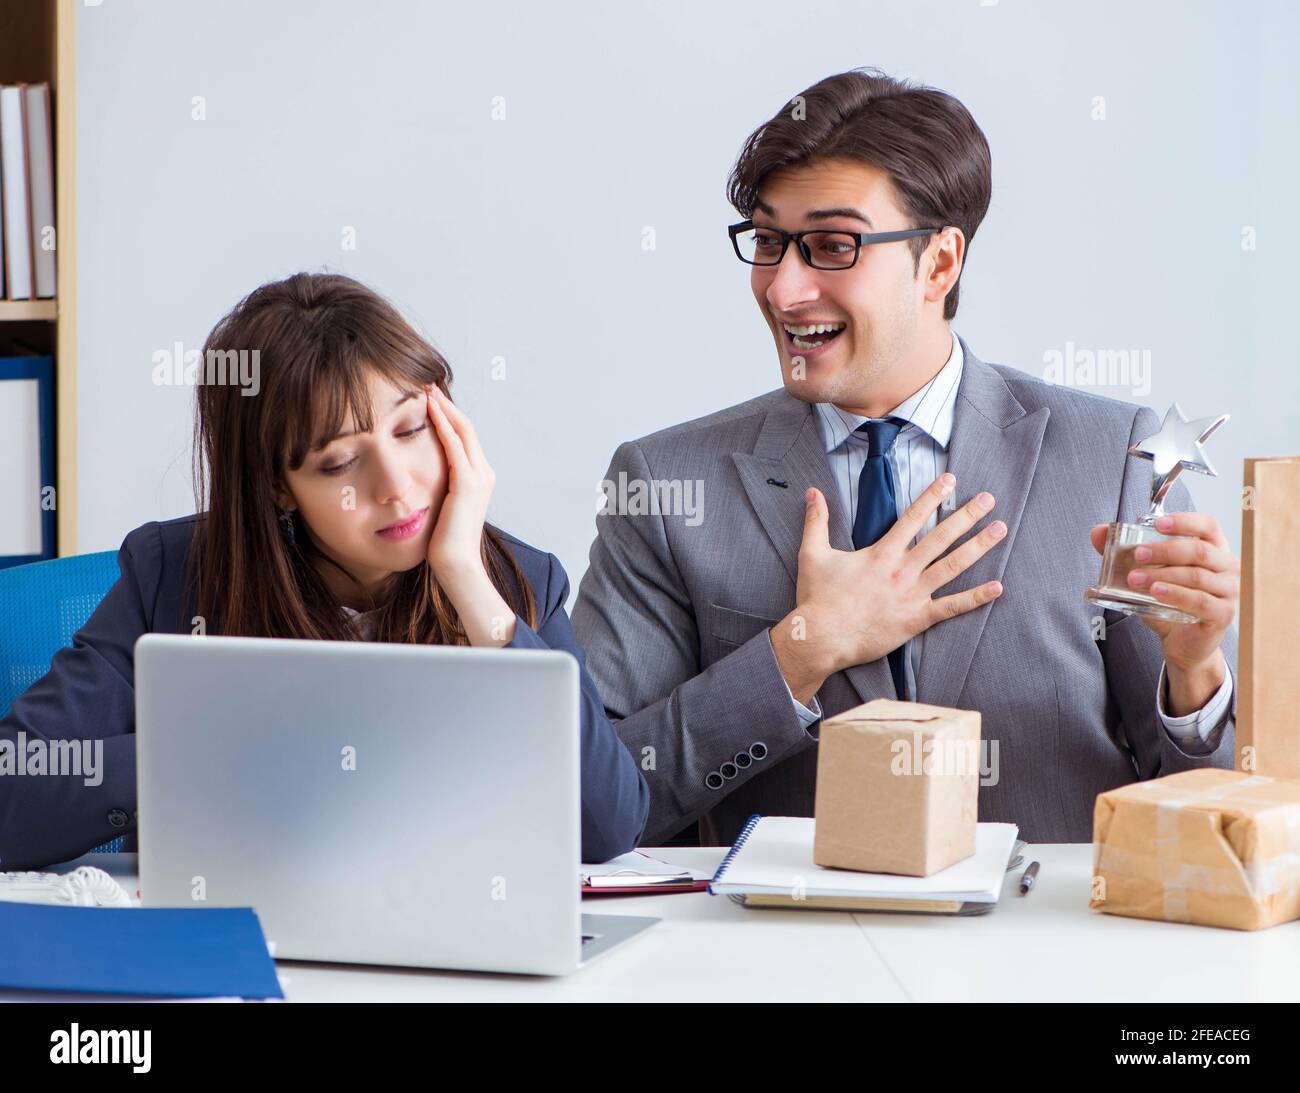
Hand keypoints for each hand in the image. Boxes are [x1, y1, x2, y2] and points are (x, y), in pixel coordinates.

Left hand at [424, 386, 513, 646]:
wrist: (456, 566)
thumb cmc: (444, 544)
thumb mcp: (441, 509)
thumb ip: (437, 490)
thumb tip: (417, 481)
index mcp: (479, 478)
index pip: (464, 437)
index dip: (447, 415)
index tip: (427, 398)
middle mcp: (484, 473)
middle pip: (466, 427)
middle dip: (445, 404)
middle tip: (425, 383)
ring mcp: (479, 477)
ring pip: (463, 430)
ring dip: (444, 407)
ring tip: (425, 388)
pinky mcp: (468, 484)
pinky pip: (455, 445)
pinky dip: (442, 423)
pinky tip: (428, 408)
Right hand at [771, 473, 1005, 701]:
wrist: (822, 637)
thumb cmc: (817, 597)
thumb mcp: (813, 553)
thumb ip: (816, 521)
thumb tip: (812, 492)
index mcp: (882, 553)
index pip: (913, 517)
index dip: (933, 496)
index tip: (951, 480)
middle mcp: (902, 570)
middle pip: (941, 537)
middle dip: (967, 515)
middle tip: (988, 499)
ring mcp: (913, 595)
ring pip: (952, 566)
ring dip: (978, 546)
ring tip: (1000, 530)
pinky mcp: (917, 619)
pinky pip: (952, 607)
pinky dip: (976, 598)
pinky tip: (997, 587)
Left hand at [1089, 512, 1237, 713]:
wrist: (1182, 642)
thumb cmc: (1170, 601)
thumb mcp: (1148, 573)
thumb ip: (1125, 552)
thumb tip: (1098, 532)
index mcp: (1214, 549)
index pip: (1208, 525)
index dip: (1185, 521)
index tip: (1158, 524)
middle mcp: (1227, 567)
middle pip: (1199, 550)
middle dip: (1164, 550)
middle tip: (1137, 555)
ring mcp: (1229, 590)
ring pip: (1197, 576)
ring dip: (1162, 575)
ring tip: (1135, 579)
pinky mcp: (1223, 613)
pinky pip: (1200, 600)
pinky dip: (1176, 594)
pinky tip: (1156, 592)